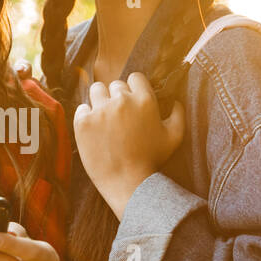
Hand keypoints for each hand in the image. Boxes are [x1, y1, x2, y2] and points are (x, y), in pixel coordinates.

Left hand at [73, 71, 184, 218]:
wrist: (128, 183)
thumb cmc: (152, 161)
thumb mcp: (174, 138)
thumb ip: (178, 115)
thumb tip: (176, 101)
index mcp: (144, 100)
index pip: (135, 77)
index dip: (133, 88)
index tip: (132, 101)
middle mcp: (121, 100)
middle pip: (115, 85)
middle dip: (117, 97)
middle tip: (118, 117)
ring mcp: (100, 110)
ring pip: (96, 90)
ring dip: (100, 101)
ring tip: (104, 119)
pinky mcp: (83, 122)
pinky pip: (81, 108)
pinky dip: (86, 117)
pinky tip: (94, 131)